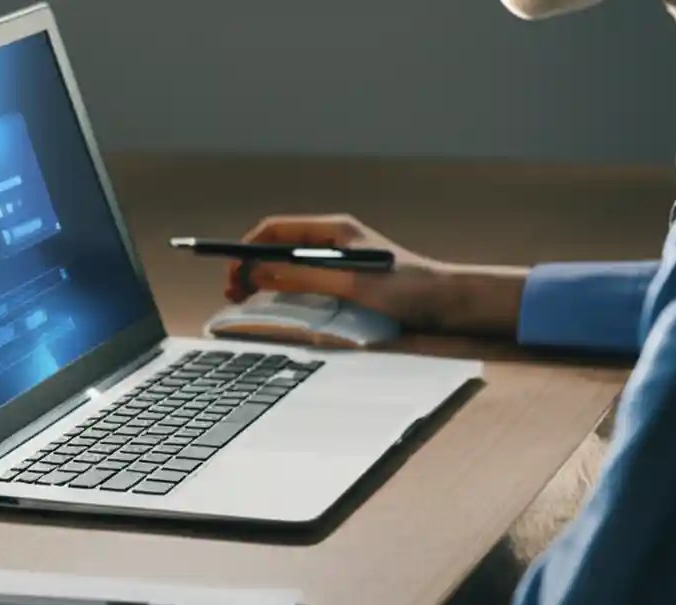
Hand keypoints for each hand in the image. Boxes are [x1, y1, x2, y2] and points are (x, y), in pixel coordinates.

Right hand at [224, 214, 525, 335]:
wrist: (446, 302)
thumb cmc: (405, 288)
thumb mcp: (349, 283)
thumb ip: (302, 277)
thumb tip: (257, 274)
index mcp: (332, 230)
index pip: (274, 230)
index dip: (245, 249)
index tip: (229, 273)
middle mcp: (331, 240)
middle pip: (275, 247)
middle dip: (249, 266)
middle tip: (233, 294)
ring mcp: (336, 259)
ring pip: (285, 264)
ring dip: (262, 279)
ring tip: (246, 300)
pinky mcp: (343, 279)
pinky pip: (301, 279)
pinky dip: (282, 289)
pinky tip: (275, 304)